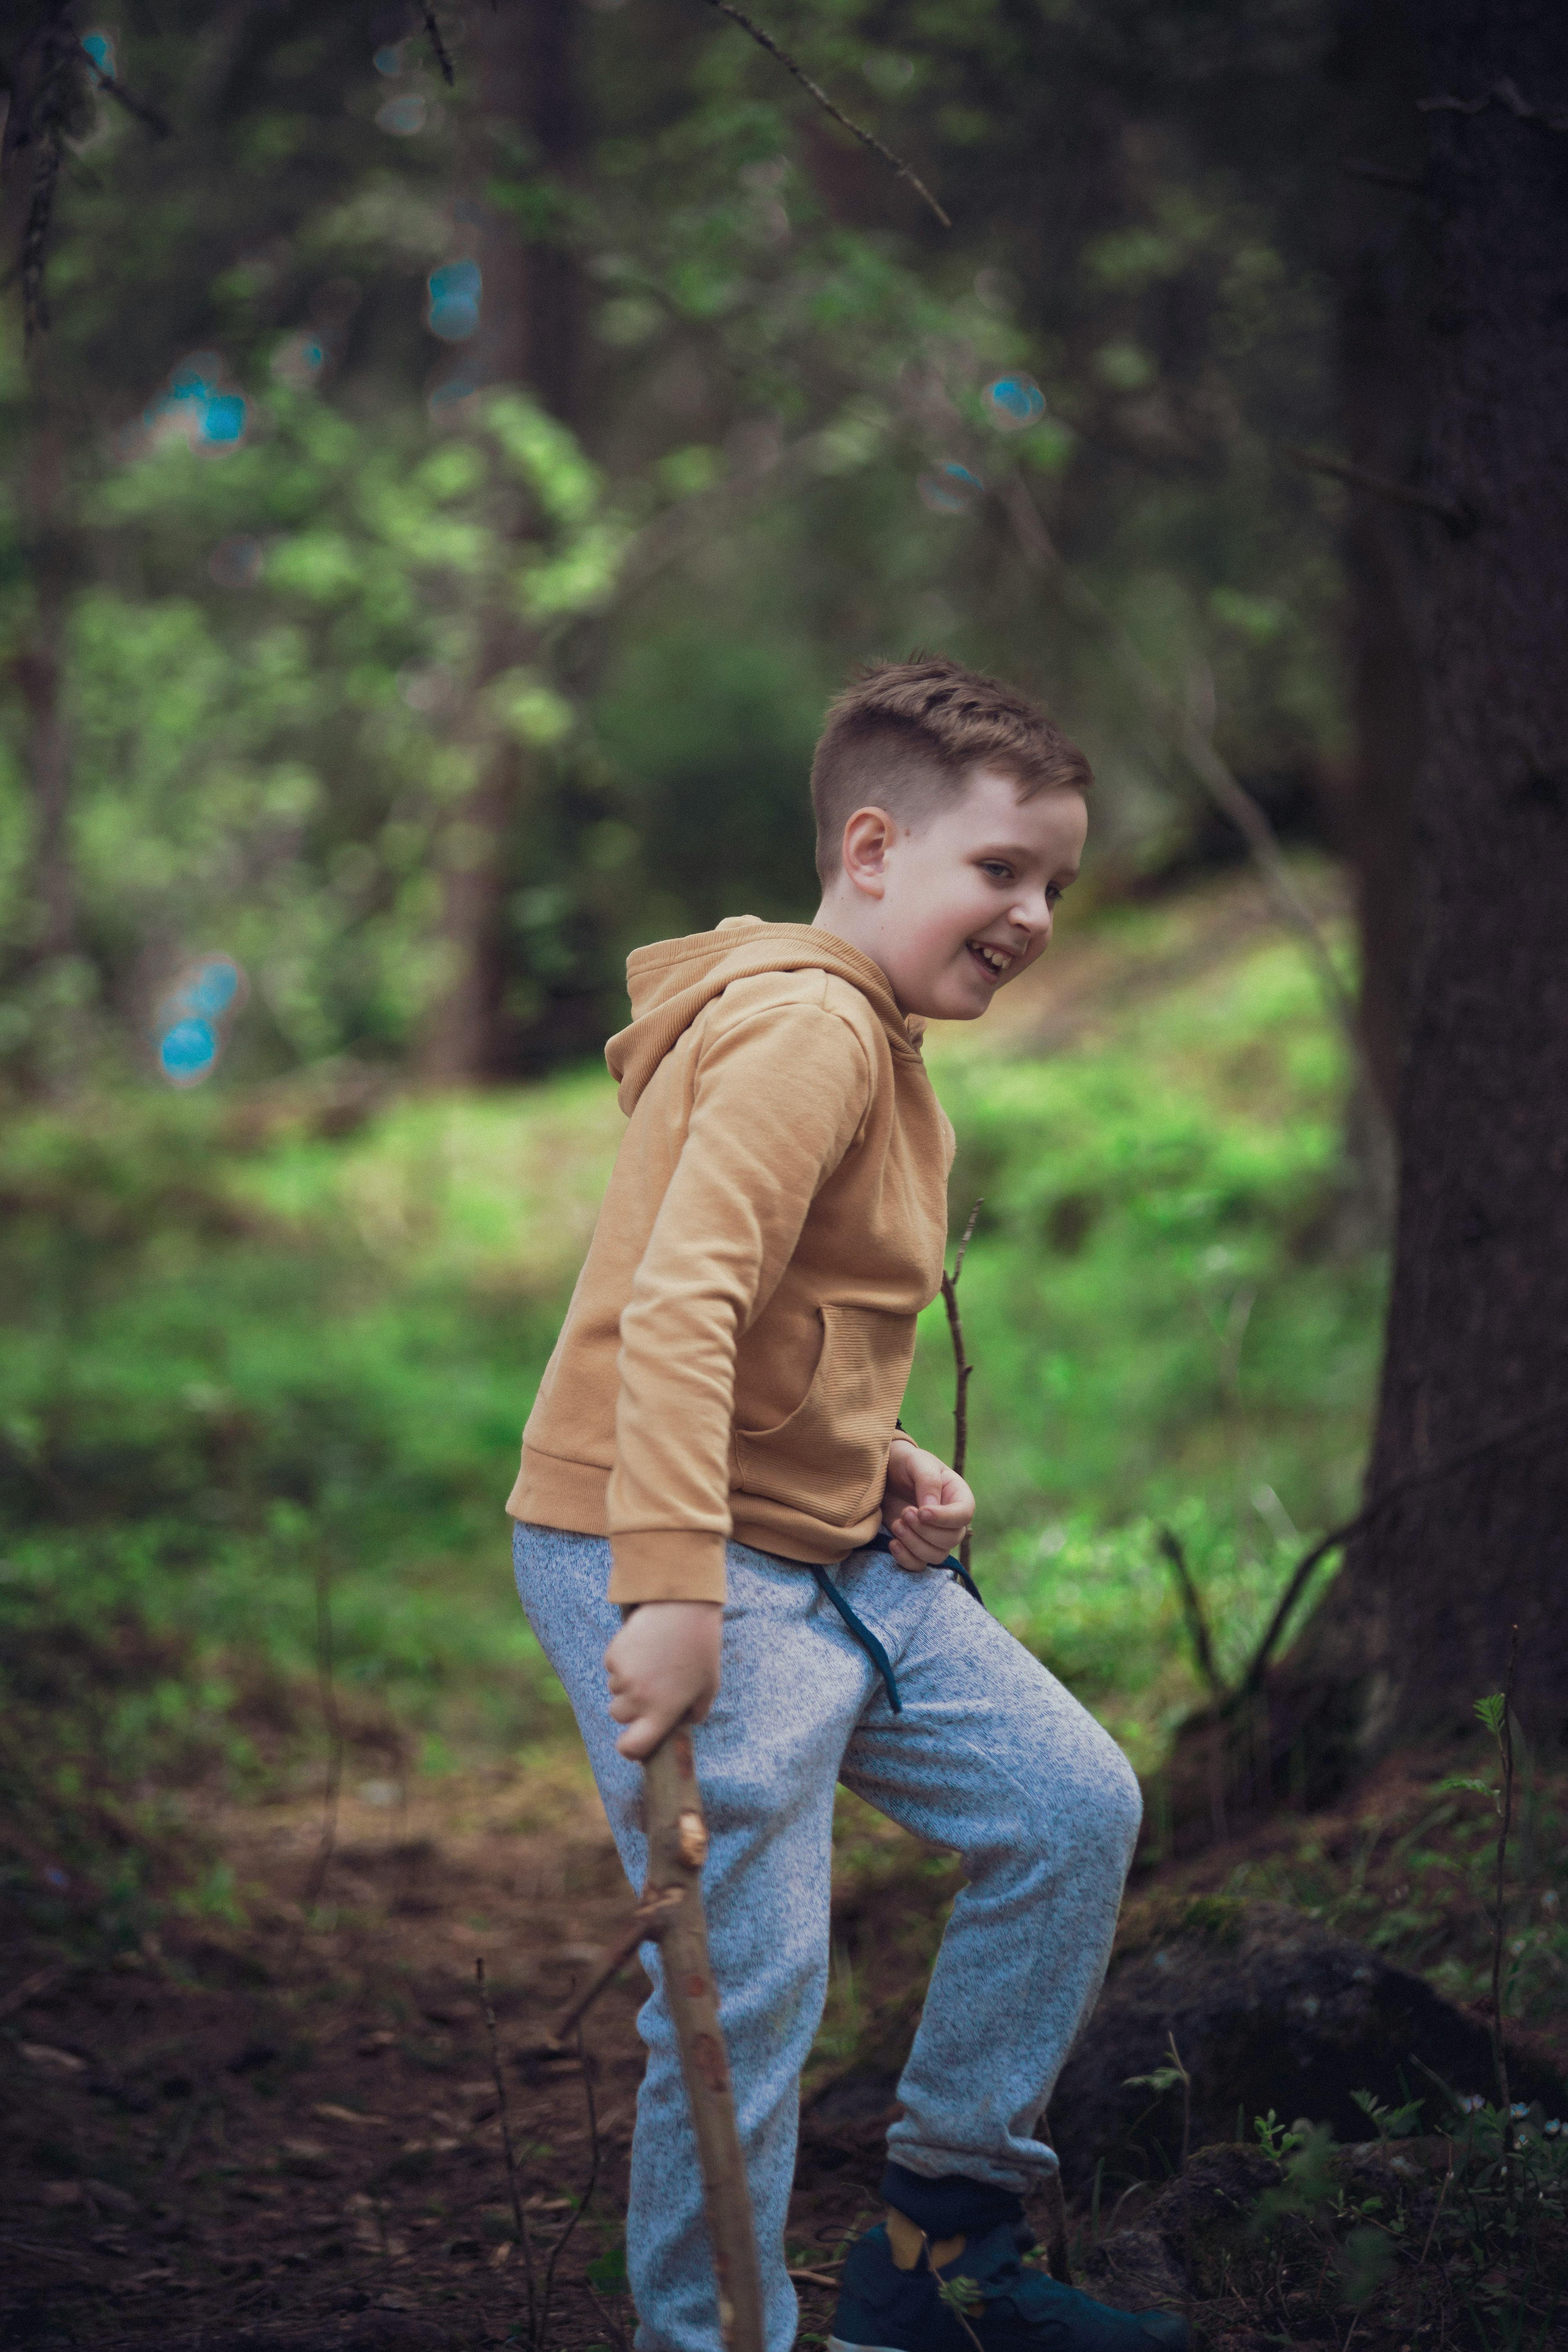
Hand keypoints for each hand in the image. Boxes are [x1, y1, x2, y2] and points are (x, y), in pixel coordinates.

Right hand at [604, 1600, 722, 1759]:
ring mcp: (623, 1677)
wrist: (685, 1607)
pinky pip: (612, 1667)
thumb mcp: (709, 1687)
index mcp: (662, 1713)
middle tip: (652, 1686)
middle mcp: (638, 1699)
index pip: (633, 1747)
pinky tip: (643, 1645)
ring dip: (627, 1681)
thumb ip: (695, 1713)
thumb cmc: (702, 1648)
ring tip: (652, 1660)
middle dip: (630, 1706)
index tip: (632, 1743)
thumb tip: (681, 1723)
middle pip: (619, 1715)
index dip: (629, 1749)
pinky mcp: (613, 1655)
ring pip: (615, 1689)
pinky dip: (622, 1660)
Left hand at [882, 1436, 974, 1570]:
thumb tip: (932, 1508)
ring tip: (896, 1524)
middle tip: (904, 1512)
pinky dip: (906, 1559)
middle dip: (925, 1531)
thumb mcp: (917, 1462)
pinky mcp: (916, 1546)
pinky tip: (892, 1543)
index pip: (964, 1515)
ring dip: (914, 1544)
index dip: (944, 1518)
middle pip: (951, 1540)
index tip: (921, 1511)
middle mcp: (951, 1520)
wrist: (885, 1473)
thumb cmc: (906, 1463)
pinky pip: (919, 1565)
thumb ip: (928, 1481)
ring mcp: (934, 1535)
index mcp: (958, 1496)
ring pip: (936, 1555)